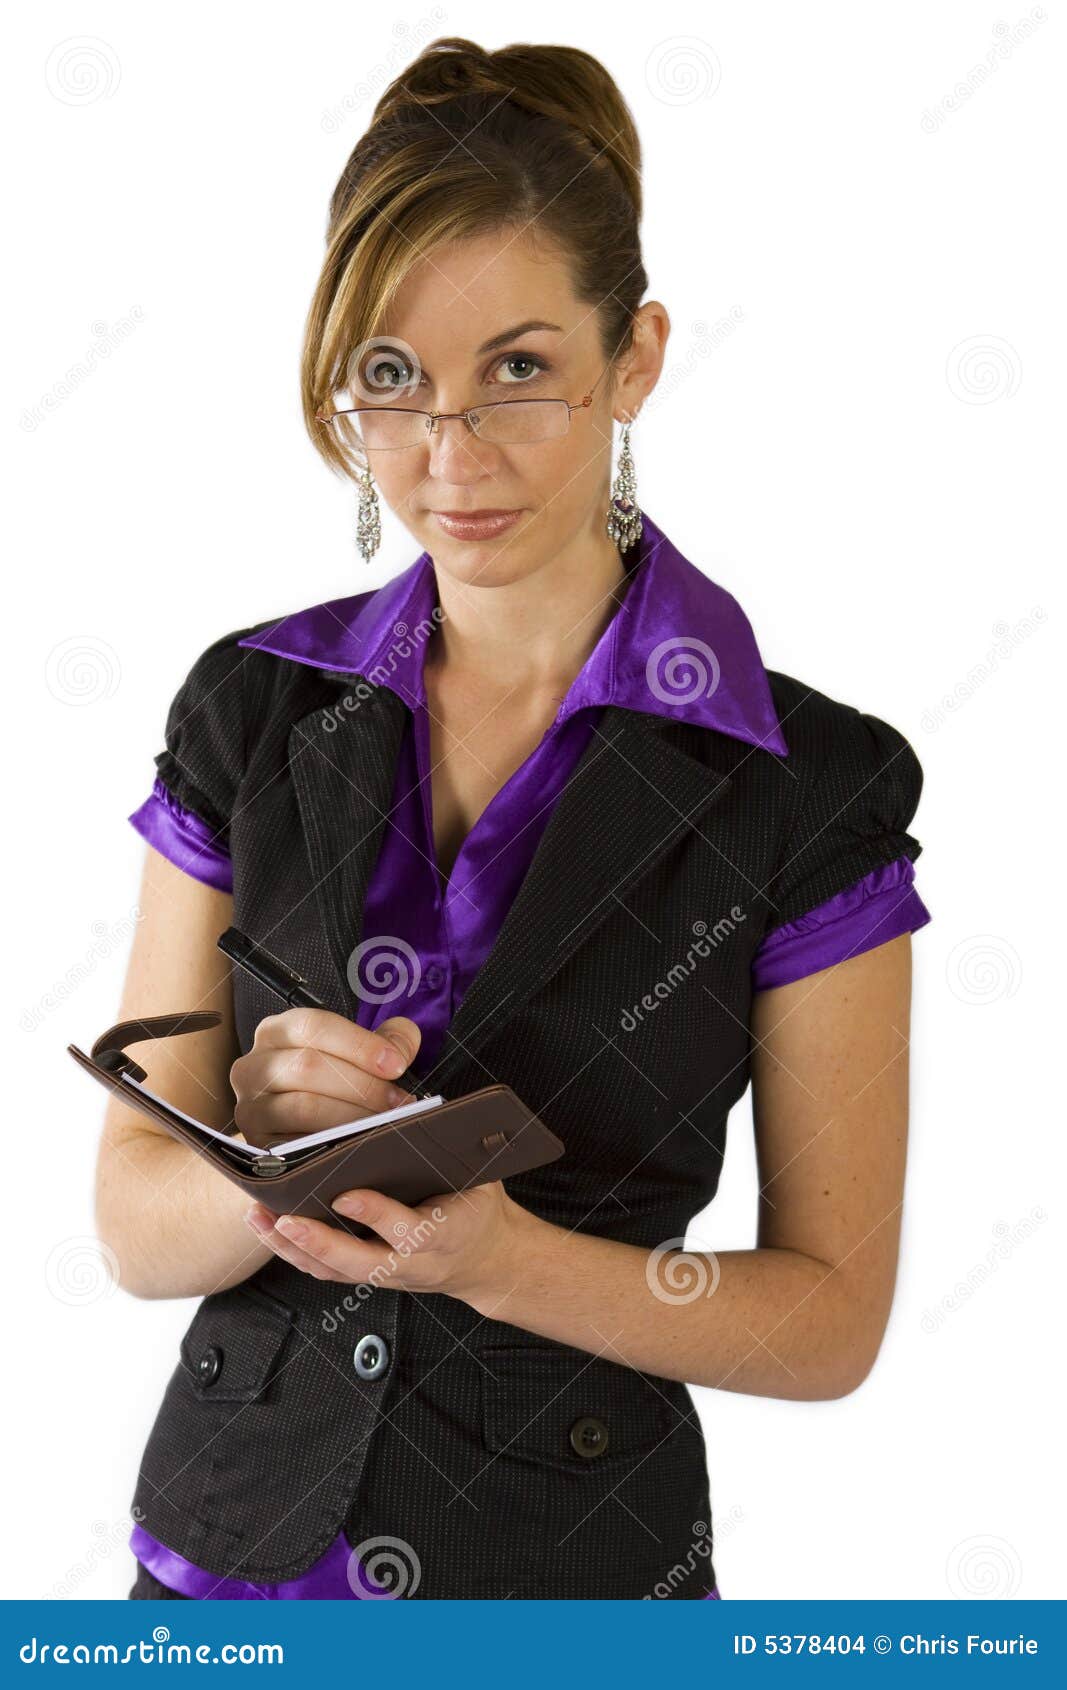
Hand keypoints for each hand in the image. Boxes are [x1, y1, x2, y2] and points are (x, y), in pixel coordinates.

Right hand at [229, 1009, 421, 1149]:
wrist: (304, 1126)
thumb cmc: (332, 1080)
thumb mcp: (358, 1052)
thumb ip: (388, 1040)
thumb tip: (401, 1048)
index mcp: (276, 1032)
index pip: (314, 1027)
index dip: (359, 1044)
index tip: (396, 1064)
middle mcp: (253, 1066)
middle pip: (307, 1066)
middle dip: (362, 1084)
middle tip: (398, 1101)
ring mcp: (250, 1108)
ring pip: (302, 1106)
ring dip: (352, 1115)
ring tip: (384, 1122)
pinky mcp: (256, 1146)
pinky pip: (295, 1145)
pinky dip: (332, 1144)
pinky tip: (358, 1143)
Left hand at [245, 1177, 530, 1306]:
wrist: (485, 1259)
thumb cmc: (475, 1206)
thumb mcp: (476, 1177)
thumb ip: (448, 1153)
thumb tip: (409, 1108)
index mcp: (444, 1234)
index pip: (409, 1230)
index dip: (377, 1215)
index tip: (346, 1195)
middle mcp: (411, 1263)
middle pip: (359, 1262)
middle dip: (319, 1242)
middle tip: (285, 1218)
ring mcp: (386, 1274)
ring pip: (334, 1270)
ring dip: (294, 1248)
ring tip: (260, 1217)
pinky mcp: (367, 1276)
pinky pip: (325, 1270)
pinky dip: (293, 1251)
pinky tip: (268, 1227)